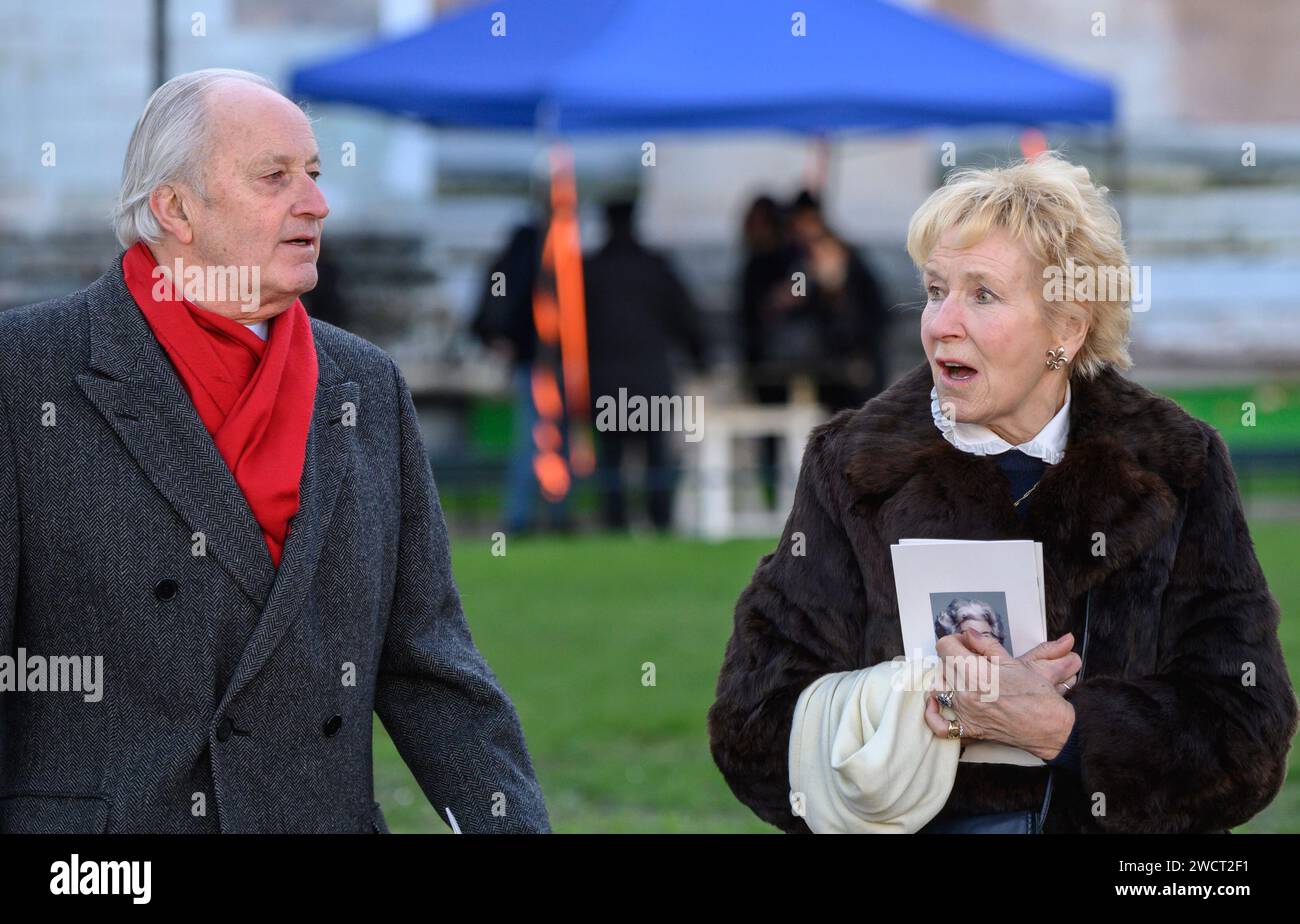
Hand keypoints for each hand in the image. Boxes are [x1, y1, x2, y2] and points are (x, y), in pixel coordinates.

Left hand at [923, 628, 1078, 760]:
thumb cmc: (1036, 694)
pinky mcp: (968, 729)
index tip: (967, 643)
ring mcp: (965, 713)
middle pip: (942, 665)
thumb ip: (986, 644)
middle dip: (954, 657)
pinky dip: (933, 714)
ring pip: (938, 688)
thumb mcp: (1013, 661)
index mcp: (976, 673)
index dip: (955, 640)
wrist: (1050, 726)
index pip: (944, 646)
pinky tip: (936, 702)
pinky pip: (939, 725)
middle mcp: (965, 693)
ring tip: (964, 677)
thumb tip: (968, 632)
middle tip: (972, 659)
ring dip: (947, 679)